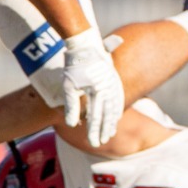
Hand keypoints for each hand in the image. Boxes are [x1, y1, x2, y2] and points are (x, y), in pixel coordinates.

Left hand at [60, 31, 124, 146]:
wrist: (85, 44)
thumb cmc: (74, 65)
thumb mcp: (69, 86)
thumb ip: (72, 107)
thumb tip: (73, 125)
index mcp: (97, 92)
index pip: (96, 117)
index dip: (94, 131)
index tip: (94, 143)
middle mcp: (108, 90)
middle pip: (107, 115)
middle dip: (104, 130)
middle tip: (101, 142)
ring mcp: (113, 84)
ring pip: (115, 108)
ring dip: (112, 122)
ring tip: (110, 132)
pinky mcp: (114, 79)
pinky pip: (118, 98)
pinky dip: (117, 109)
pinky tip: (116, 116)